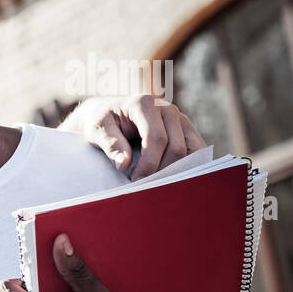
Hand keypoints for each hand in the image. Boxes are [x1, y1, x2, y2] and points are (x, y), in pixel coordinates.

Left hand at [63, 94, 205, 178]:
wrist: (110, 111)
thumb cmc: (103, 120)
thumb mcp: (97, 129)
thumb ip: (110, 144)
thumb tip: (124, 164)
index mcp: (145, 105)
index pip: (156, 138)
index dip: (149, 163)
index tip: (137, 181)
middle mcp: (167, 109)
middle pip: (176, 147)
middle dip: (162, 170)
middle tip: (145, 187)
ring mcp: (179, 118)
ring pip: (191, 149)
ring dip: (177, 170)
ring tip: (159, 184)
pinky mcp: (185, 129)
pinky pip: (195, 149)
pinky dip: (187, 165)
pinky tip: (172, 178)